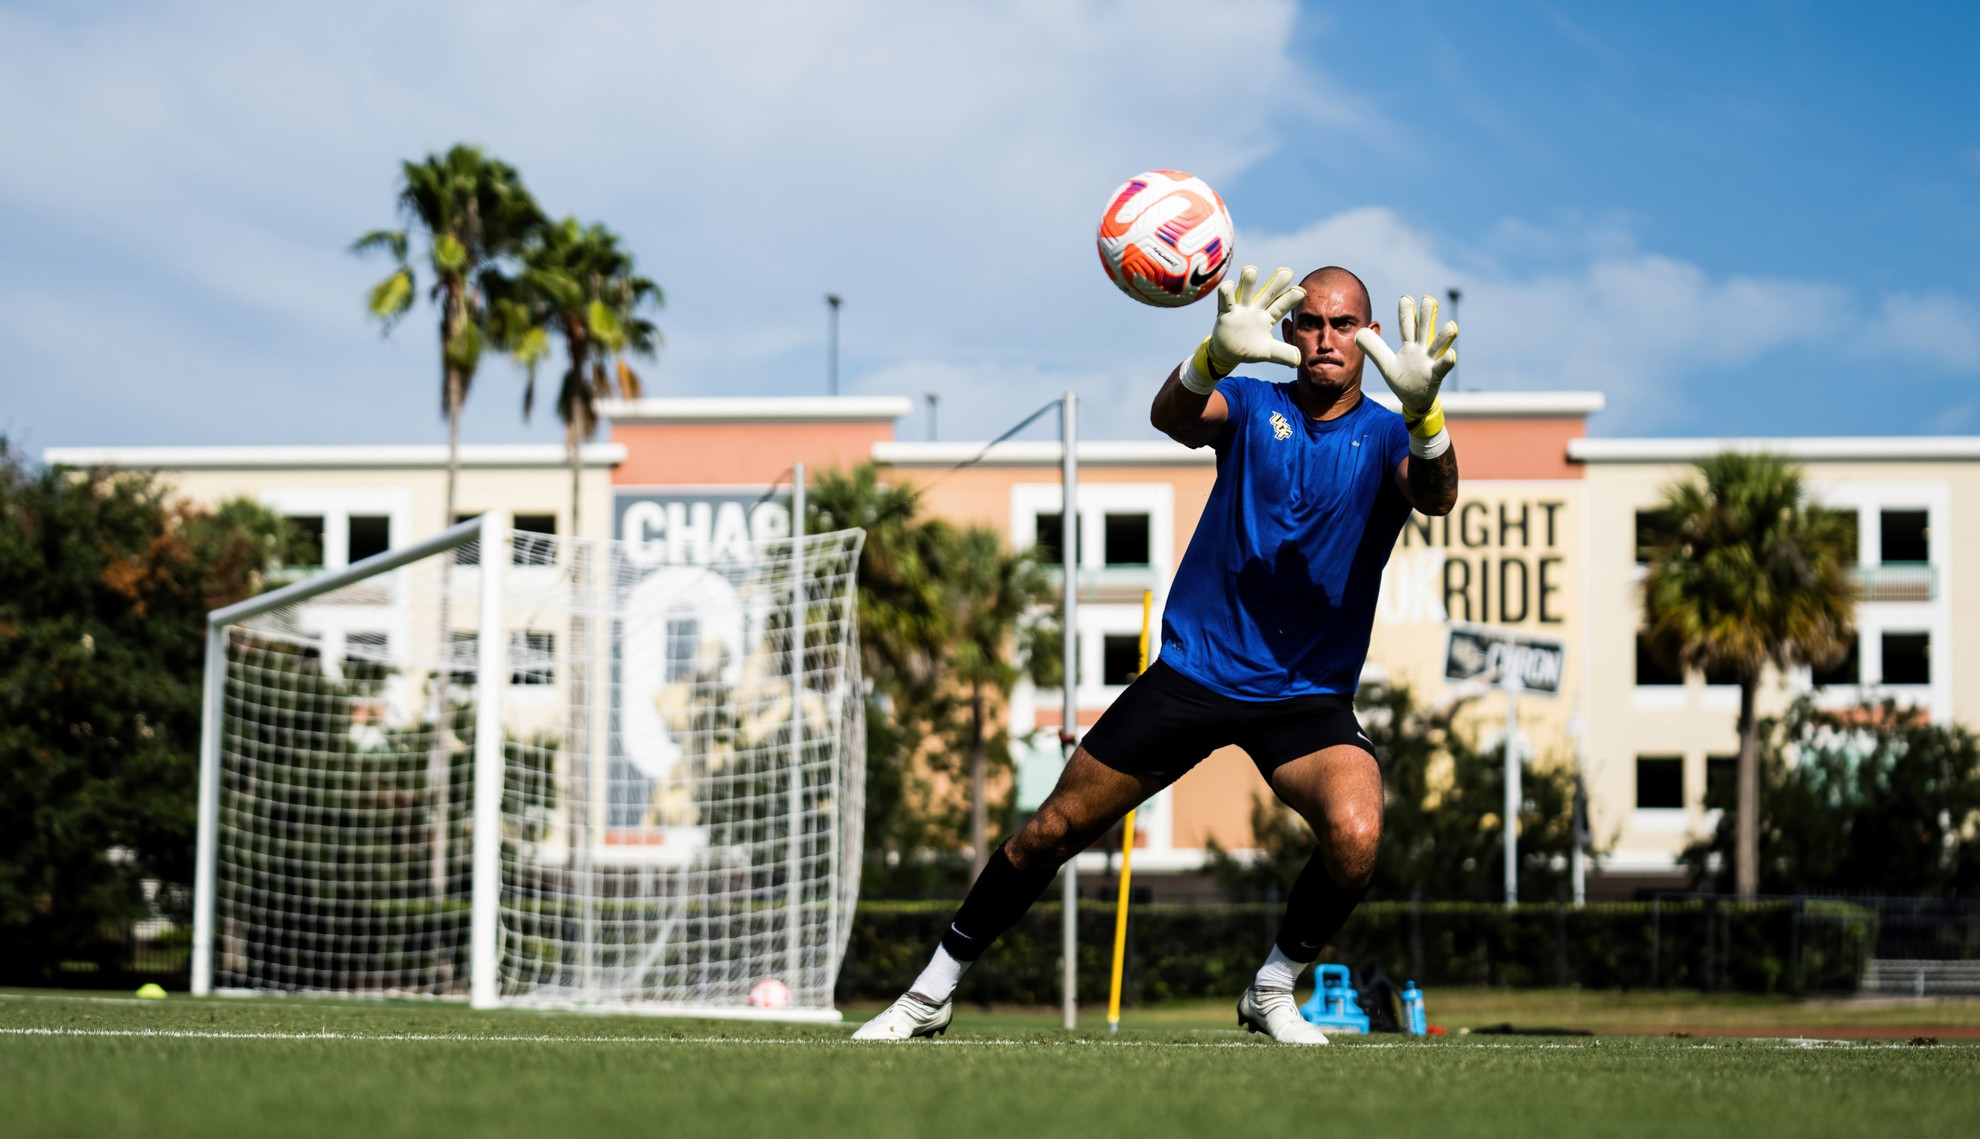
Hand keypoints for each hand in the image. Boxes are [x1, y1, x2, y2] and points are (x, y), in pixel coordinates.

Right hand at [1178, 266, 1303, 393]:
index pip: (1282, 306)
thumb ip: (1282, 354)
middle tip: (1287, 271)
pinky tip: (1229, 285)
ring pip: (1246, 292)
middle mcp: (1256, 310)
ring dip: (1248, 281)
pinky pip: (1225, 301)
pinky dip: (1225, 292)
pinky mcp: (1225, 313)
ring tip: (1251, 270)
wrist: (1226, 353)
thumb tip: (1299, 360)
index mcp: (1268, 318)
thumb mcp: (1267, 352)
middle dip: (1277, 282)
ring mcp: (1240, 310)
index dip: (1291, 299)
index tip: (1301, 291)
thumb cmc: (1248, 349)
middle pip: (1268, 294)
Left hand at [1355, 295, 1456, 415]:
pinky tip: (1451, 354)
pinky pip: (1442, 367)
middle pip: (1424, 330)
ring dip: (1444, 336)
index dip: (1406, 313)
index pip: (1407, 326)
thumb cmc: (1403, 379)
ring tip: (1451, 325)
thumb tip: (1358, 332)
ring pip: (1438, 346)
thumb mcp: (1386, 363)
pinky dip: (1447, 361)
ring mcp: (1430, 361)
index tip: (1406, 298)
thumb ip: (1373, 348)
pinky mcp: (1436, 375)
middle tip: (1428, 299)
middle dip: (1427, 315)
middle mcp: (1422, 350)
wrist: (1414, 400)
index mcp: (1410, 346)